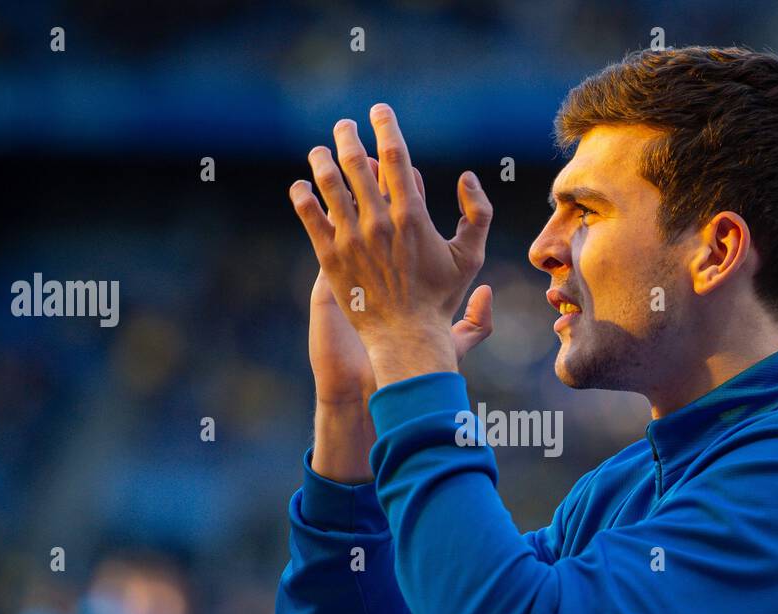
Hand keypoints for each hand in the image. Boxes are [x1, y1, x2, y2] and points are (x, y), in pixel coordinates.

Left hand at [289, 104, 492, 387]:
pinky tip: (299, 187)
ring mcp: (352, 240)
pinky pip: (310, 218)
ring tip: (318, 151)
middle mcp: (380, 222)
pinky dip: (303, 197)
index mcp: (413, 216)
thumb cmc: (440, 298)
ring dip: (322, 161)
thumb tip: (468, 178)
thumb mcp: (471, 257)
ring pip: (330, 186)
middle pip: (358, 163)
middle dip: (348, 137)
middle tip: (344, 126)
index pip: (397, 158)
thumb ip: (478, 215)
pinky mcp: (330, 258)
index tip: (380, 111)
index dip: (387, 127)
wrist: (406, 337)